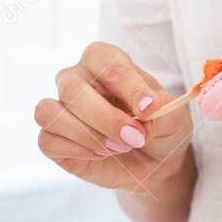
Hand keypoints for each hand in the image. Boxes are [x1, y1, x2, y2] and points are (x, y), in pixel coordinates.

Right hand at [33, 42, 192, 194]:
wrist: (152, 161)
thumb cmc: (159, 129)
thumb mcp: (174, 119)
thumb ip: (165, 110)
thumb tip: (147, 109)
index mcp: (104, 60)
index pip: (108, 64)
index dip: (129, 87)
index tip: (150, 109)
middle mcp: (76, 78)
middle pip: (73, 89)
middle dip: (107, 119)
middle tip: (136, 138)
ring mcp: (60, 107)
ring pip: (50, 113)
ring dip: (88, 135)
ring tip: (118, 148)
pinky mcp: (51, 137)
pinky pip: (47, 140)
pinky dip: (77, 151)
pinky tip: (101, 155)